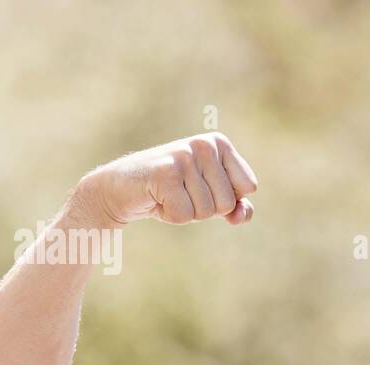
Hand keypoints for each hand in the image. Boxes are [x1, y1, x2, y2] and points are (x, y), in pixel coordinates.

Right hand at [75, 132, 258, 226]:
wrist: (121, 190)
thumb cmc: (171, 193)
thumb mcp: (208, 198)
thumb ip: (235, 206)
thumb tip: (241, 214)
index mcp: (219, 143)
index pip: (248, 186)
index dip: (227, 199)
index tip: (202, 188)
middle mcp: (203, 144)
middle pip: (227, 202)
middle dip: (204, 209)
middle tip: (180, 193)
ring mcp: (183, 156)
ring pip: (206, 211)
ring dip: (186, 213)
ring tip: (168, 194)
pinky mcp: (164, 173)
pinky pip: (184, 215)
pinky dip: (170, 216)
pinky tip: (157, 198)